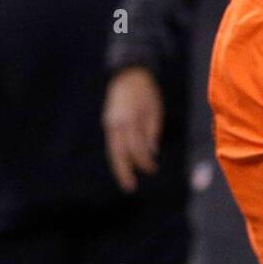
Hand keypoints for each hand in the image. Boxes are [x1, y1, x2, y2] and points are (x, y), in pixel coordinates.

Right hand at [102, 66, 163, 191]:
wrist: (127, 74)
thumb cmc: (146, 92)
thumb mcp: (155, 110)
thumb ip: (151, 132)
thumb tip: (151, 153)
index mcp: (129, 120)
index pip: (137, 148)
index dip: (145, 161)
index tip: (153, 170)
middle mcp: (116, 124)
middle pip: (119, 153)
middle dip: (125, 172)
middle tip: (130, 188)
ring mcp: (109, 123)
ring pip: (112, 151)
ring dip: (119, 166)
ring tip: (125, 181)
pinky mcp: (107, 123)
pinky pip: (112, 143)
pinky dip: (117, 155)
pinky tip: (123, 164)